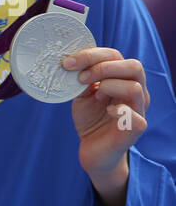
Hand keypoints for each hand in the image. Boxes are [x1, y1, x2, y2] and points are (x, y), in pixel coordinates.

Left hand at [65, 47, 148, 205]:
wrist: (93, 150)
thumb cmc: (91, 119)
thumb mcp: (82, 96)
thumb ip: (82, 81)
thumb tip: (73, 64)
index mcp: (123, 79)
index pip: (115, 56)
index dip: (91, 55)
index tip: (68, 63)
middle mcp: (136, 91)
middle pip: (133, 66)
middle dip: (103, 67)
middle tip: (81, 78)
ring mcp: (138, 109)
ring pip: (135, 87)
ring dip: (109, 86)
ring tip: (94, 95)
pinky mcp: (136, 128)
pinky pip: (135, 116)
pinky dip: (120, 110)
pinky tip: (108, 110)